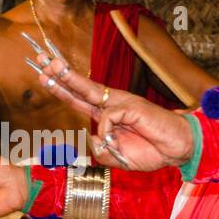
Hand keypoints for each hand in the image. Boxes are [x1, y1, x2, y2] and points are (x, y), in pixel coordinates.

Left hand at [35, 55, 194, 170]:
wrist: (177, 149)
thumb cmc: (150, 151)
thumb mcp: (117, 158)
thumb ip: (100, 151)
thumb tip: (91, 137)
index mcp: (106, 116)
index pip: (79, 99)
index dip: (61, 88)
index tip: (44, 77)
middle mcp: (111, 105)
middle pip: (80, 86)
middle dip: (59, 73)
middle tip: (41, 61)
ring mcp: (122, 103)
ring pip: (89, 89)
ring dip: (69, 78)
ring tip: (52, 66)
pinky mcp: (132, 106)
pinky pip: (108, 117)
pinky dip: (107, 132)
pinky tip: (114, 140)